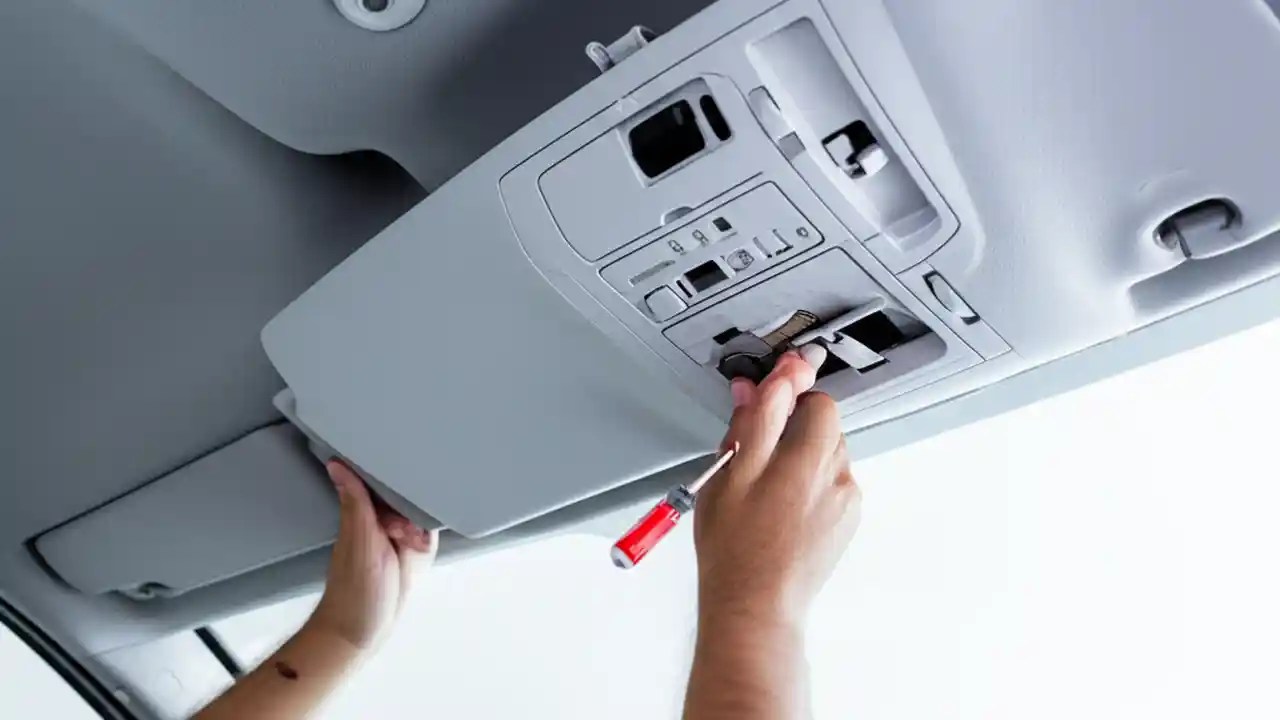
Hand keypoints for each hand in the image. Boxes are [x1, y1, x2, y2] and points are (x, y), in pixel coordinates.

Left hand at [306, 461, 437, 649]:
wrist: (359, 635)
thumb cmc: (356, 591)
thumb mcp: (361, 544)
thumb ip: (356, 504)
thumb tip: (336, 463)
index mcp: (361, 512)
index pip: (383, 479)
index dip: (398, 481)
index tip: (404, 493)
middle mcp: (377, 521)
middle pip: (407, 496)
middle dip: (416, 512)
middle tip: (406, 539)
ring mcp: (392, 538)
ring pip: (419, 517)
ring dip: (422, 533)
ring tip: (410, 554)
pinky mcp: (405, 554)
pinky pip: (424, 539)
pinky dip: (425, 547)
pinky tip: (418, 558)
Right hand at [694, 348, 861, 627]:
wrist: (756, 605)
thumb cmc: (735, 549)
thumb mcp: (728, 476)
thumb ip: (751, 423)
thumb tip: (761, 386)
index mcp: (807, 458)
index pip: (812, 396)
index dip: (790, 383)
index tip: (777, 378)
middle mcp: (836, 475)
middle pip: (822, 423)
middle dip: (792, 424)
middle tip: (757, 447)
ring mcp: (845, 499)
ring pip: (826, 452)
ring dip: (801, 454)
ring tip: (766, 485)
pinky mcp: (847, 519)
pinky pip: (832, 481)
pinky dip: (811, 482)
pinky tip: (782, 505)